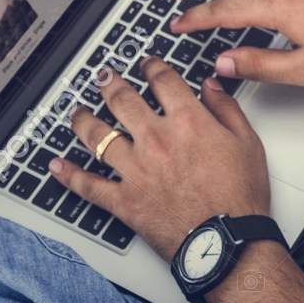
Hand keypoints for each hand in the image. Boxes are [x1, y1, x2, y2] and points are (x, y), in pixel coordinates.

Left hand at [53, 61, 269, 262]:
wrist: (224, 240)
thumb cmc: (239, 194)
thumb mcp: (247, 141)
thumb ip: (226, 108)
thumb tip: (211, 85)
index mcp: (188, 121)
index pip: (163, 82)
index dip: (153, 66)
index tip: (148, 63)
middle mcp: (156, 140)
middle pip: (123, 101)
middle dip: (111, 83)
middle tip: (104, 76)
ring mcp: (135, 170)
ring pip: (98, 138)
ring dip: (83, 121)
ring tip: (76, 112)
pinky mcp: (123, 200)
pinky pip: (88, 186)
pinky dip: (68, 176)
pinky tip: (57, 166)